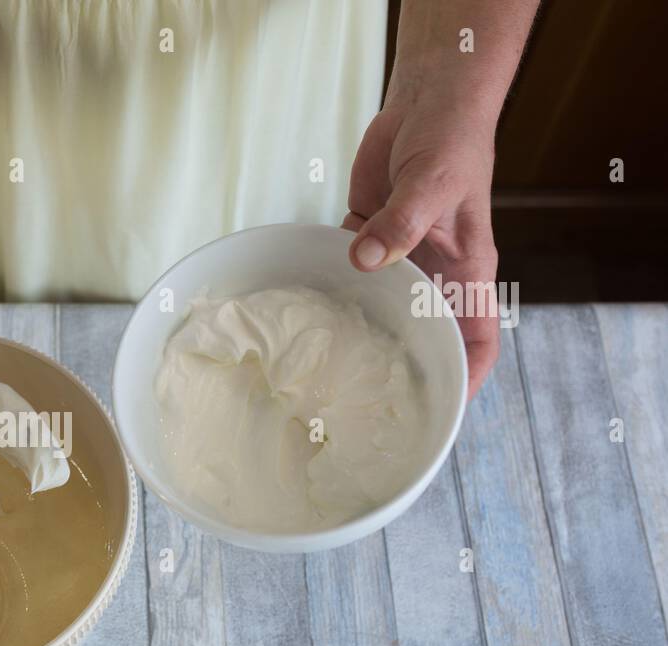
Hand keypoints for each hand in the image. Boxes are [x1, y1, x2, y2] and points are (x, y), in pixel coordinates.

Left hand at [343, 103, 499, 397]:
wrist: (428, 100)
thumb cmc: (453, 140)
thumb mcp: (434, 182)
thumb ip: (401, 223)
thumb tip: (365, 260)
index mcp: (466, 270)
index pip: (476, 337)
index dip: (466, 376)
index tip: (446, 409)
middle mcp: (433, 272)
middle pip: (423, 333)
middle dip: (403, 368)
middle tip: (366, 406)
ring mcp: (400, 256)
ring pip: (381, 306)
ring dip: (359, 331)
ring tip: (325, 370)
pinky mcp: (369, 236)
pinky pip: (349, 271)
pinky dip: (332, 288)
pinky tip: (304, 311)